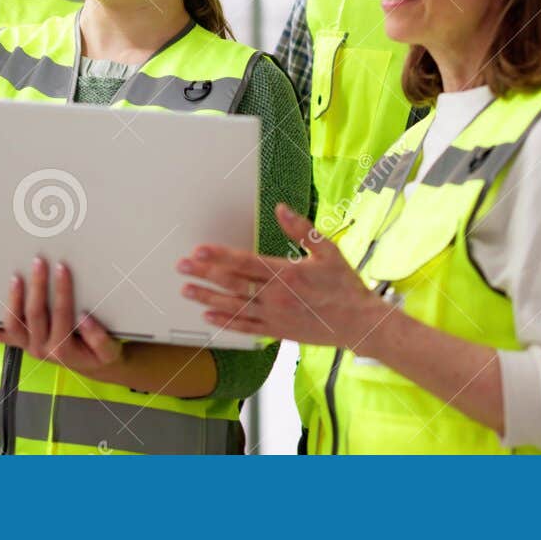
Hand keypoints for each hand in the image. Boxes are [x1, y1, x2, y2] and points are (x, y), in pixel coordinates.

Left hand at [0, 257, 124, 379]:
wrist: (92, 366)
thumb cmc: (100, 353)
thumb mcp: (110, 350)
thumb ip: (99, 337)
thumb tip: (84, 317)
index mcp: (64, 348)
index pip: (61, 313)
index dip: (61, 290)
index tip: (62, 268)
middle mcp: (42, 349)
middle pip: (35, 314)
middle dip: (38, 285)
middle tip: (39, 262)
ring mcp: (29, 347)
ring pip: (14, 323)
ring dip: (13, 299)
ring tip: (15, 278)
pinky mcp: (22, 344)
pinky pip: (1, 337)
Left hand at [178, 203, 390, 351]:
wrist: (359, 323)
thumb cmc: (344, 286)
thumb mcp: (327, 251)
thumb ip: (301, 229)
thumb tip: (281, 208)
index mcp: (286, 273)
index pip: (244, 262)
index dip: (218, 256)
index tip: (198, 251)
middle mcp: (276, 296)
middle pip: (232, 284)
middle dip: (204, 274)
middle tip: (182, 268)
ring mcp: (274, 316)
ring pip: (233, 306)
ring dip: (207, 298)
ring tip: (186, 291)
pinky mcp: (277, 331)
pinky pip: (245, 327)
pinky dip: (225, 322)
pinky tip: (208, 316)